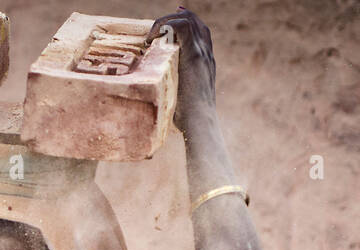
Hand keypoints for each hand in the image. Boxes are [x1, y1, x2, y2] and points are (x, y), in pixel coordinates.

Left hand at [146, 7, 216, 135]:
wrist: (200, 123)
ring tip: (153, 33)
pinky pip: (183, 27)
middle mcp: (207, 54)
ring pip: (189, 20)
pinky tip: (154, 38)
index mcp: (206, 62)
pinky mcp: (194, 57)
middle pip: (195, 21)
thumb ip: (176, 88)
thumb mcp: (184, 97)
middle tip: (156, 27)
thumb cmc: (189, 118)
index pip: (200, 31)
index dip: (185, 21)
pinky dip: (167, 25)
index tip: (169, 22)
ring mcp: (202, 53)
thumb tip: (157, 94)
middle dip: (174, 17)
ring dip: (167, 21)